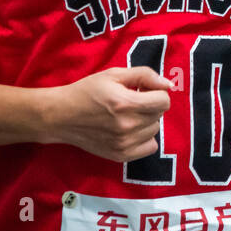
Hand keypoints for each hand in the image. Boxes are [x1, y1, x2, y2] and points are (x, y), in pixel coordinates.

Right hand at [44, 66, 172, 160]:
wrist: (61, 116)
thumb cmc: (87, 91)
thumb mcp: (113, 74)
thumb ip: (144, 75)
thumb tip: (169, 85)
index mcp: (125, 103)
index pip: (164, 101)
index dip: (156, 93)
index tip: (143, 91)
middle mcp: (127, 126)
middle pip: (159, 115)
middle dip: (149, 106)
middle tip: (131, 102)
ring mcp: (124, 143)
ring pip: (154, 130)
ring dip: (146, 121)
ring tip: (127, 116)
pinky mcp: (121, 156)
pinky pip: (150, 147)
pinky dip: (144, 138)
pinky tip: (129, 130)